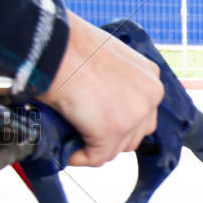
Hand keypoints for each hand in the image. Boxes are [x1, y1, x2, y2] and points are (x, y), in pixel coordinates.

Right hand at [38, 15, 162, 166]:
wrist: (53, 44)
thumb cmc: (68, 44)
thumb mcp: (104, 57)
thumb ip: (112, 81)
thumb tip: (99, 101)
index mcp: (149, 75)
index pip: (142, 111)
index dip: (119, 121)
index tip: (98, 122)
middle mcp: (150, 95)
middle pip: (135, 133)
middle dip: (110, 137)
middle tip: (84, 131)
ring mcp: (134, 115)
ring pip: (117, 147)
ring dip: (95, 146)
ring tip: (73, 136)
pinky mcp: (112, 131)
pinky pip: (97, 157)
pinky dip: (80, 157)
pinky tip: (66, 149)